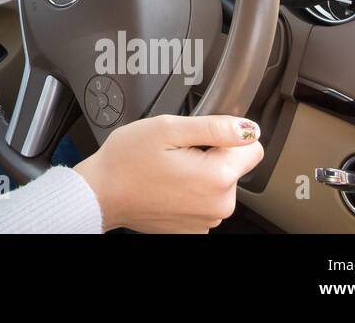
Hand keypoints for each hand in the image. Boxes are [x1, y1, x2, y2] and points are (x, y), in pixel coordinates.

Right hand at [72, 114, 264, 231]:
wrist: (101, 193)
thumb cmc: (126, 160)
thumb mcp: (167, 128)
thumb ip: (213, 127)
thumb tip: (248, 129)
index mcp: (217, 177)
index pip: (253, 148)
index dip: (226, 136)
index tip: (199, 138)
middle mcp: (219, 205)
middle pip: (235, 166)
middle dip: (210, 154)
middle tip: (175, 152)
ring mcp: (207, 220)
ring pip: (219, 183)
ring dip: (199, 173)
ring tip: (168, 168)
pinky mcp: (194, 227)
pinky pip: (204, 200)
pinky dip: (189, 191)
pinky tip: (165, 184)